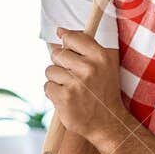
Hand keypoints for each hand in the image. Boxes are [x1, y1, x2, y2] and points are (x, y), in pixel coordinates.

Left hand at [44, 28, 127, 150]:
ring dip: (56, 80)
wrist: (107, 122)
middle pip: (57, 54)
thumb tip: (60, 31)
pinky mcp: (64, 98)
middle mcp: (89, 68)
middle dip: (60, 65)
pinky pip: (47, 86)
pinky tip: (66, 99)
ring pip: (50, 70)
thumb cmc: (103, 91)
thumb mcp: (104, 65)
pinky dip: (53, 93)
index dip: (66, 42)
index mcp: (100, 56)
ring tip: (71, 89)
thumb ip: (85, 46)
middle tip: (73, 77)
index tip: (68, 50)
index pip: (72, 37)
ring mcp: (76, 83)